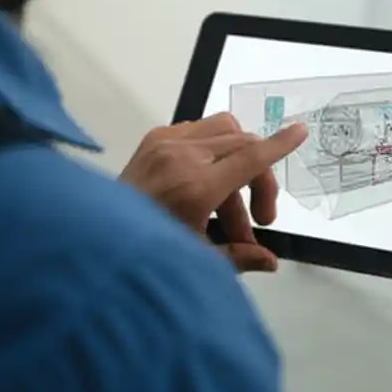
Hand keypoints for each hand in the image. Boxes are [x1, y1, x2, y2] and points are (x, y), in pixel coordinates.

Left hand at [119, 112, 307, 271]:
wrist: (91, 237)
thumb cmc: (142, 250)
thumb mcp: (196, 259)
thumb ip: (238, 257)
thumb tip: (269, 262)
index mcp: (195, 187)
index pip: (251, 157)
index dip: (280, 145)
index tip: (300, 132)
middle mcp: (181, 157)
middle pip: (245, 146)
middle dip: (260, 181)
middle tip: (259, 219)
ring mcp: (164, 144)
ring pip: (224, 130)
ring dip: (238, 159)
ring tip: (229, 201)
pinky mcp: (152, 139)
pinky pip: (198, 129)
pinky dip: (212, 148)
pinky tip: (205, 180)